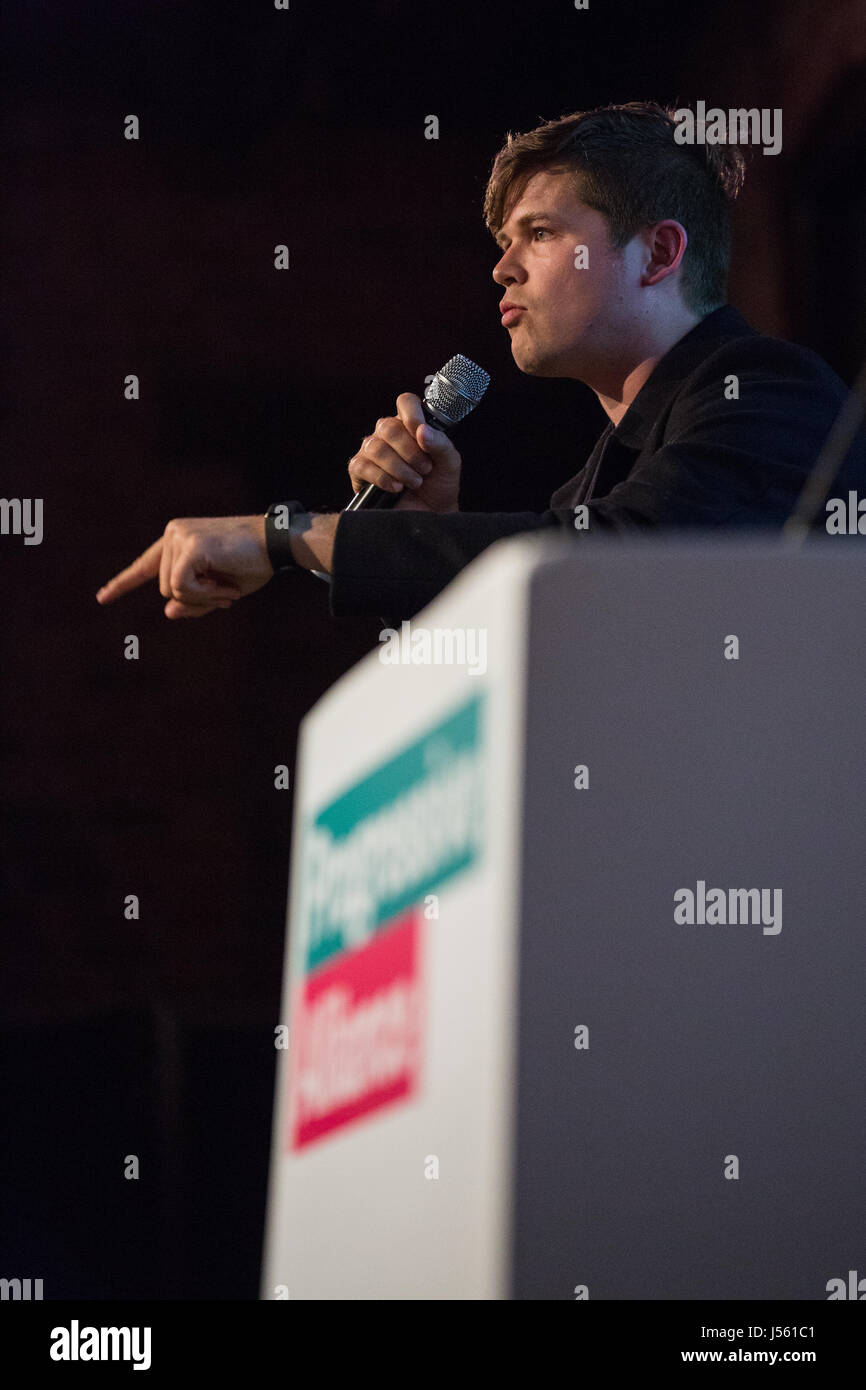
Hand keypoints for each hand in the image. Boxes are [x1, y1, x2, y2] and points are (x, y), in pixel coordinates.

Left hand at [95, 514, 272, 617]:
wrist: (278, 545)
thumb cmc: (253, 564)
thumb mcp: (221, 590)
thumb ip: (194, 602)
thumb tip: (169, 612)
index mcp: (178, 539)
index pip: (145, 566)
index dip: (123, 584)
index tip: (102, 598)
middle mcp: (173, 533)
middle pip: (165, 589)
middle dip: (196, 598)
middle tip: (227, 591)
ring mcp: (180, 536)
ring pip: (172, 591)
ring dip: (203, 597)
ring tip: (229, 586)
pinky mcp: (190, 547)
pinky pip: (182, 587)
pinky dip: (204, 595)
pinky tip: (225, 585)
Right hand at [348, 392, 460, 513]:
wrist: (431, 515)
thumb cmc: (439, 486)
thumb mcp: (449, 463)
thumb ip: (440, 443)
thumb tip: (421, 430)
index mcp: (410, 425)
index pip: (405, 402)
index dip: (412, 415)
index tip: (421, 434)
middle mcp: (388, 435)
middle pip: (388, 427)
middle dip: (410, 451)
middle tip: (424, 469)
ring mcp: (371, 451)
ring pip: (376, 447)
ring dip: (399, 468)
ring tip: (414, 482)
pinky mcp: (359, 471)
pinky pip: (362, 466)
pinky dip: (383, 478)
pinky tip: (396, 487)